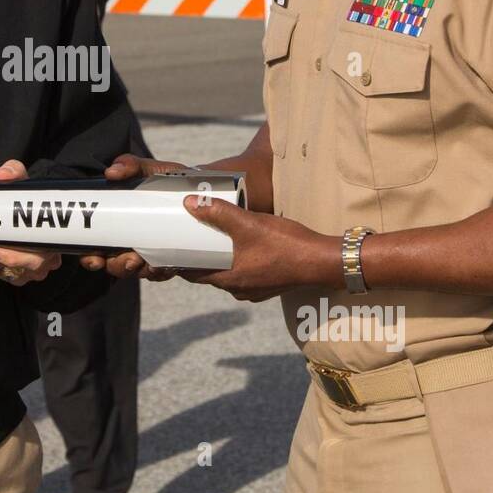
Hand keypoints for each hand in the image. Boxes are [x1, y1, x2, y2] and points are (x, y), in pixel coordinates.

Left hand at [0, 159, 60, 285]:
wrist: (24, 211)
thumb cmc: (26, 199)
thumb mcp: (23, 181)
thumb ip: (14, 172)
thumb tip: (1, 174)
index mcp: (50, 237)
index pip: (40, 254)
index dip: (17, 257)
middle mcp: (44, 257)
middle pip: (23, 267)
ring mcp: (29, 267)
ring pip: (7, 270)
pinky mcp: (17, 273)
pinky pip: (1, 272)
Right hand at [78, 153, 191, 280]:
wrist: (205, 193)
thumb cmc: (172, 182)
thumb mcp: (152, 171)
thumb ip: (132, 165)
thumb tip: (111, 172)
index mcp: (122, 223)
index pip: (98, 245)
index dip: (90, 258)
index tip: (94, 259)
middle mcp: (132, 240)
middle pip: (114, 264)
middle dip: (116, 266)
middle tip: (129, 260)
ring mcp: (152, 252)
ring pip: (136, 271)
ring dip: (137, 270)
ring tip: (144, 261)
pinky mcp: (171, 260)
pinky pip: (160, 273)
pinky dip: (159, 272)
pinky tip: (163, 266)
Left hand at [177, 195, 336, 301]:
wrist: (323, 261)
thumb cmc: (285, 244)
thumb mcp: (248, 223)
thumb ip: (218, 212)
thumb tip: (189, 202)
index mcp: (228, 278)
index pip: (191, 274)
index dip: (178, 262)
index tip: (169, 249)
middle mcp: (238, 289)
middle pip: (208, 275)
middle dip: (197, 260)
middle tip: (189, 240)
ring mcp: (255, 290)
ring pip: (227, 276)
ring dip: (218, 262)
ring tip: (213, 242)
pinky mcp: (269, 286)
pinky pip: (245, 276)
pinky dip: (237, 265)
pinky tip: (242, 250)